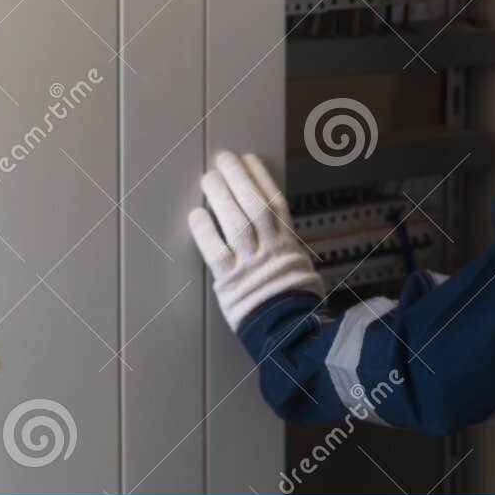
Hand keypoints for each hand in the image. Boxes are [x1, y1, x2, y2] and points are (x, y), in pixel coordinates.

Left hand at [189, 151, 323, 330]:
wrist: (289, 335)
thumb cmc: (293, 303)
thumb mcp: (299, 268)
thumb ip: (284, 245)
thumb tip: (274, 224)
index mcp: (289, 244)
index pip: (275, 201)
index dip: (261, 177)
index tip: (248, 158)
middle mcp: (271, 249)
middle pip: (255, 205)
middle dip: (239, 178)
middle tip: (223, 158)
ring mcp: (251, 264)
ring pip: (237, 222)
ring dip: (222, 196)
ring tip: (210, 177)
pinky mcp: (231, 282)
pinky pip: (216, 252)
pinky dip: (205, 232)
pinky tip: (196, 215)